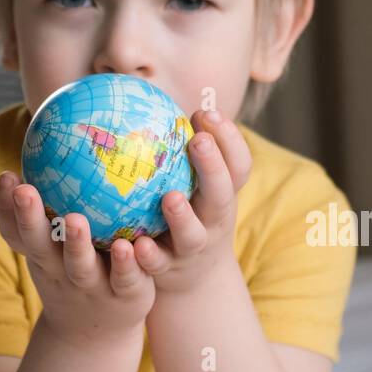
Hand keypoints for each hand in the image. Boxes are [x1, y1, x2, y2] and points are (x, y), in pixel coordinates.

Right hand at [0, 170, 156, 347]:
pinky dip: (124, 264)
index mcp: (42, 254)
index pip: (15, 231)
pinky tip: (128, 245)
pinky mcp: (124, 296)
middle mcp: (60, 270)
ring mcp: (91, 286)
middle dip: (30, 219)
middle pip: (40, 246)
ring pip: (80, 265)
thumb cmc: (75, 274)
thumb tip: (52, 149)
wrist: (97, 334)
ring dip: (75, 244)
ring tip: (74, 220)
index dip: (5, 207)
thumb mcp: (57, 249)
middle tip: (26, 191)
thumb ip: (53, 210)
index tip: (7, 176)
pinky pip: (124, 278)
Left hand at [135, 108, 251, 295]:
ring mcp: (194, 247)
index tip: (208, 112)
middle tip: (199, 141)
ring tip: (171, 198)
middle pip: (222, 195)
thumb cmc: (187, 213)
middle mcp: (215, 220)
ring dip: (183, 217)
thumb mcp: (195, 184)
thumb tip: (142, 93)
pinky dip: (148, 256)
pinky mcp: (170, 271)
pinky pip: (158, 264)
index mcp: (223, 193)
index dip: (229, 139)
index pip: (238, 164)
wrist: (192, 277)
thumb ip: (177, 148)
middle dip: (213, 168)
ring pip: (192, 234)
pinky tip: (132, 244)